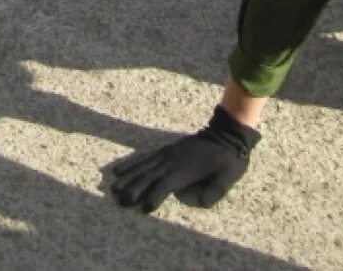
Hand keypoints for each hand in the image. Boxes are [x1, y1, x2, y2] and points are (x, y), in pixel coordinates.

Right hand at [107, 108, 258, 212]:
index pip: (164, 186)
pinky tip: (120, 169)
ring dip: (128, 177)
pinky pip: (145, 156)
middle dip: (133, 189)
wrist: (226, 134)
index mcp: (185, 171)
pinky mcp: (166, 150)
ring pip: (143, 166)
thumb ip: (214, 191)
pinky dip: (131, 163)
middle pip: (148, 177)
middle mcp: (172, 162)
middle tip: (118, 201)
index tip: (142, 209)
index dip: (153, 197)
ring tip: (113, 187)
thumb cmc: (228, 160)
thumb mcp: (228, 178)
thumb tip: (200, 203)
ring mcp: (167, 154)